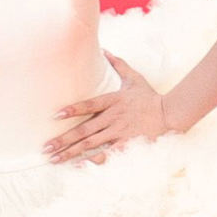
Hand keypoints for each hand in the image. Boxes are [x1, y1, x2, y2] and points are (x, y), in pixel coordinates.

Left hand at [45, 55, 168, 162]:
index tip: (55, 115)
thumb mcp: (134, 78)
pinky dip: (92, 161)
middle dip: (63, 140)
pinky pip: (107, 154)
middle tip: (45, 148)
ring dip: (71, 152)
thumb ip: (118, 65)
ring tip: (55, 159)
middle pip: (84, 129)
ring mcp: (119, 131)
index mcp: (113, 101)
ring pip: (91, 144)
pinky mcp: (127, 143)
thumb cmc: (150, 96)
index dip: (72, 110)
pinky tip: (78, 166)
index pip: (88, 105)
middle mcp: (113, 117)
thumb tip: (106, 50)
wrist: (170, 113)